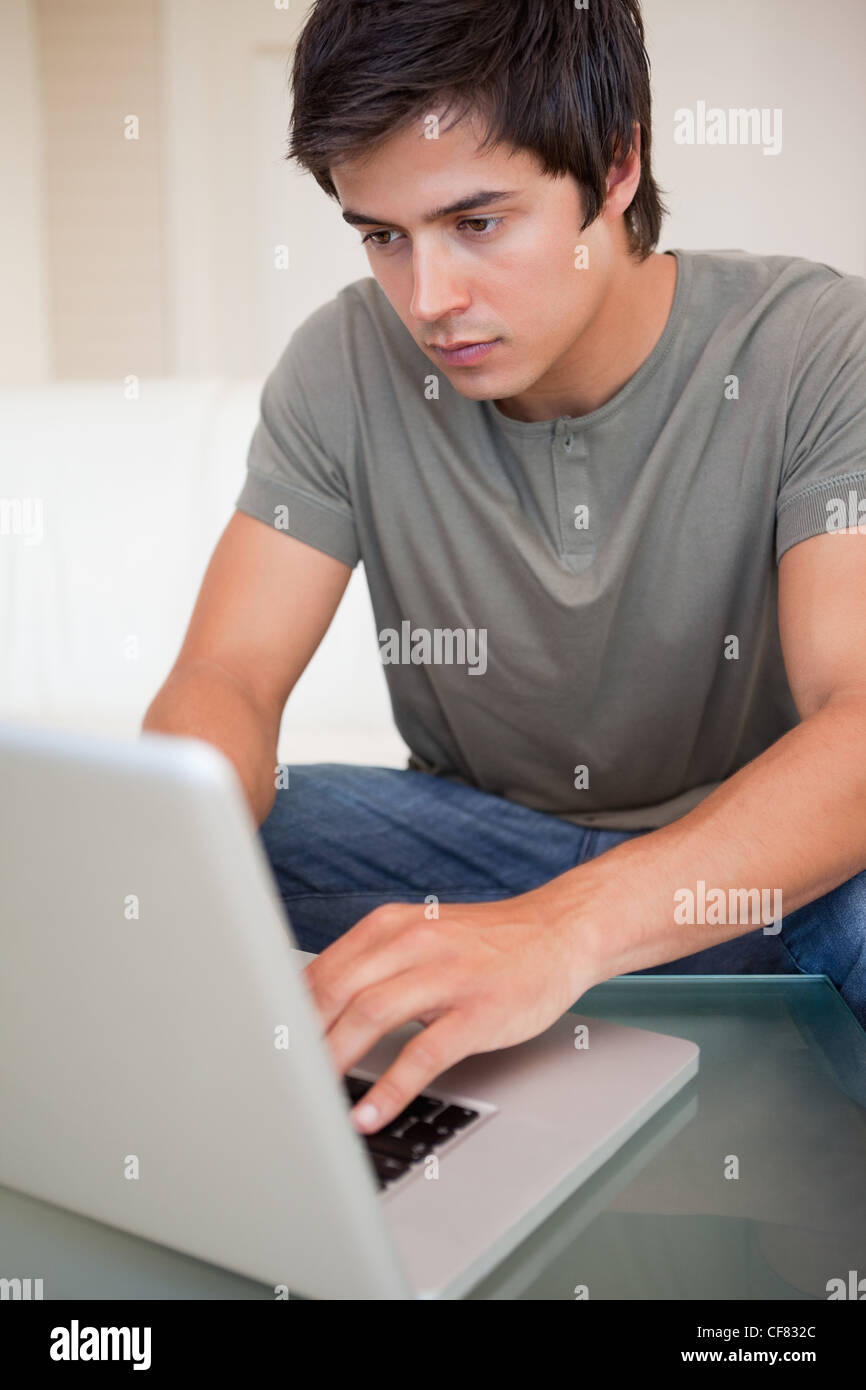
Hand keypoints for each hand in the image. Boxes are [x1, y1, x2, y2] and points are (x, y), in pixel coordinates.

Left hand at [301, 886, 600, 1133]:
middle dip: (300, 1038)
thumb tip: (312, 1009)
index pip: (320, 970)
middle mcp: (413, 944)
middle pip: (335, 990)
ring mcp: (446, 977)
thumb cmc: (484, 944)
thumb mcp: (420, 937)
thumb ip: (370, 966)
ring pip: (371, 1016)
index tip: (266, 1047)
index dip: (286, 1011)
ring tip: (312, 1097)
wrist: (557, 931)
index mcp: (390, 927)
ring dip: (334, 1059)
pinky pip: (424, 1053)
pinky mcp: (477, 1012)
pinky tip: (370, 1112)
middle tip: (278, 1076)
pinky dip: (391, 1087)